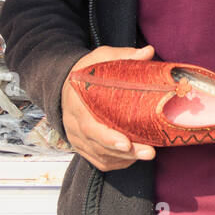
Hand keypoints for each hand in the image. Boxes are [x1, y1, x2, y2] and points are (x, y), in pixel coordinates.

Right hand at [61, 45, 157, 171]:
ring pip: (100, 156)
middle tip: (149, 151)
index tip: (126, 142)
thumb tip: (149, 52)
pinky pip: (100, 162)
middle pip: (98, 145)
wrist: (65, 85)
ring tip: (148, 153)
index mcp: (76, 104)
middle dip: (124, 152)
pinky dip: (118, 162)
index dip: (107, 137)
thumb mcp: (99, 58)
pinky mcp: (84, 147)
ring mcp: (77, 138)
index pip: (88, 126)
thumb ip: (122, 56)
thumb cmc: (85, 72)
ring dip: (125, 158)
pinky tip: (134, 156)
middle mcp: (74, 125)